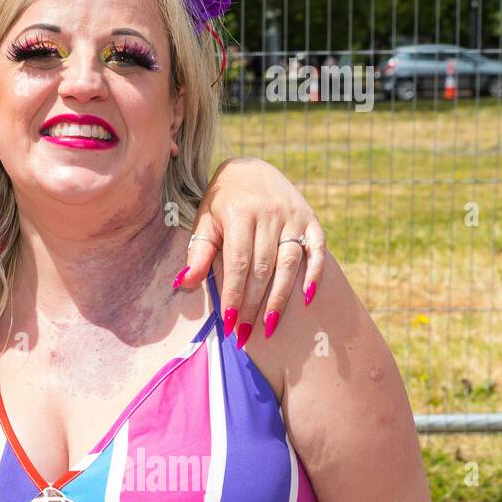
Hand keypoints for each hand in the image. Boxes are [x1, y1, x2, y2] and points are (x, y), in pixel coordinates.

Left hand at [174, 156, 325, 342]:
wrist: (250, 168)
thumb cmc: (222, 201)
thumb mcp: (205, 220)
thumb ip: (198, 252)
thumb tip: (183, 283)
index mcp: (240, 213)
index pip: (238, 263)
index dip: (234, 294)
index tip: (229, 323)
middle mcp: (269, 213)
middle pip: (263, 268)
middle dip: (254, 304)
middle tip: (245, 333)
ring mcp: (293, 216)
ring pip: (289, 263)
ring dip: (280, 297)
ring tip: (270, 325)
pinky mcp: (311, 219)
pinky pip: (317, 249)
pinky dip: (315, 273)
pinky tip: (307, 298)